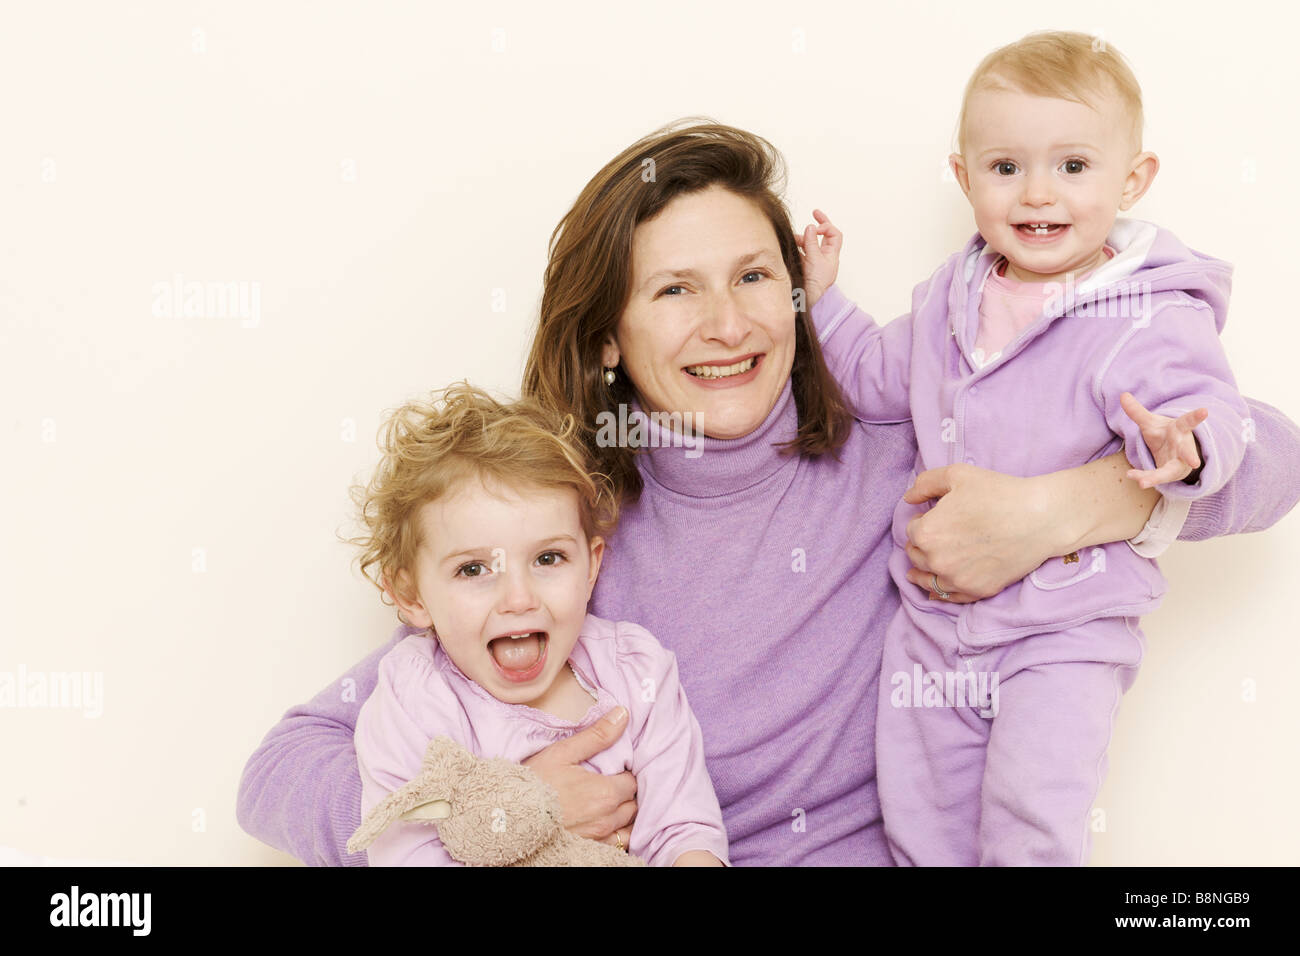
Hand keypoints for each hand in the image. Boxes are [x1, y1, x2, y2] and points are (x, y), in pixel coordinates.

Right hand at [520, 706, 637, 842]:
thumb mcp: (563, 753)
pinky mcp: (591, 849)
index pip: (633, 780)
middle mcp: (607, 818)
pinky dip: (618, 832)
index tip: (613, 767)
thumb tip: (622, 714)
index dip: (625, 772)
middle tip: (610, 781)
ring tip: (606, 802)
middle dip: (626, 791)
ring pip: (628, 824)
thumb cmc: (534, 783)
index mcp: (605, 793)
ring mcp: (599, 837)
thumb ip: (597, 735)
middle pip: (633, 803)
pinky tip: (603, 821)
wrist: (509, 817)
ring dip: (623, 812)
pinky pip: (619, 843)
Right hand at [793, 208, 841, 307]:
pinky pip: (800, 251)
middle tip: (814, 212)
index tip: (815, 228)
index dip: (826, 227)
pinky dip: (795, 246)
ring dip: (802, 238)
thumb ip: (811, 243)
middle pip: (824, 236)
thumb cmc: (816, 285)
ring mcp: (813, 260)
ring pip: (809, 243)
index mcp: (831, 255)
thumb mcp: (814, 260)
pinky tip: (789, 245)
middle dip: (819, 224)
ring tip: (794, 239)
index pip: (834, 234)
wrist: (809, 300)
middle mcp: (823, 256)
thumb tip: (810, 227)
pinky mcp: (803, 265)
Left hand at [901, 463, 1056, 601]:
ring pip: (928, 580)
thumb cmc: (999, 493)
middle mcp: (937, 561)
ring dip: (922, 573)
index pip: (912, 530)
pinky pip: (950, 597)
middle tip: (935, 538)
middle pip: (917, 556)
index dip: (923, 521)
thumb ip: (925, 484)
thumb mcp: (957, 475)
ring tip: (915, 573)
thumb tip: (908, 498)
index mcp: (927, 532)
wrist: (1040, 518)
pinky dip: (940, 594)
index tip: (936, 518)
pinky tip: (935, 592)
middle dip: (920, 546)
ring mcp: (958, 579)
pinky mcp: (978, 591)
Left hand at [1119, 392, 1207, 488]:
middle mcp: (1183, 447)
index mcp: (1180, 429)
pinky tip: (1130, 475)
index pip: (1189, 421)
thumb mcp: (1150, 422)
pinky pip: (1157, 478)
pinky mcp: (1170, 474)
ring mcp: (1178, 463)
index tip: (1205, 411)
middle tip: (1195, 463)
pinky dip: (1143, 477)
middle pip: (1187, 452)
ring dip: (1156, 477)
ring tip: (1142, 483)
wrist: (1172, 453)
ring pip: (1169, 471)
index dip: (1197, 416)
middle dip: (1190, 456)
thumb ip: (1137, 411)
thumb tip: (1122, 395)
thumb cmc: (1164, 434)